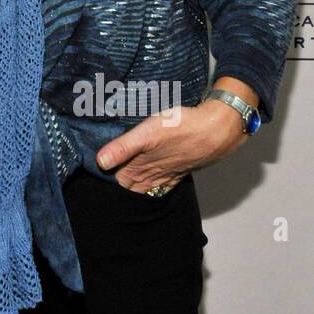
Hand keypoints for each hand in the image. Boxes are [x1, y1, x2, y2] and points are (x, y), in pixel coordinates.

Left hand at [96, 99, 247, 192]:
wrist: (218, 129)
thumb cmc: (182, 128)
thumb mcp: (147, 133)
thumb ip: (123, 148)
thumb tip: (100, 162)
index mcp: (143, 167)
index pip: (119, 182)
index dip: (107, 180)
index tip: (96, 176)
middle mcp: (155, 173)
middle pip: (132, 185)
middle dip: (119, 184)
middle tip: (106, 180)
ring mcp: (170, 172)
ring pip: (147, 184)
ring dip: (135, 185)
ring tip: (123, 184)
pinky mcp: (182, 167)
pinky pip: (165, 182)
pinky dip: (155, 185)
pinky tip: (152, 184)